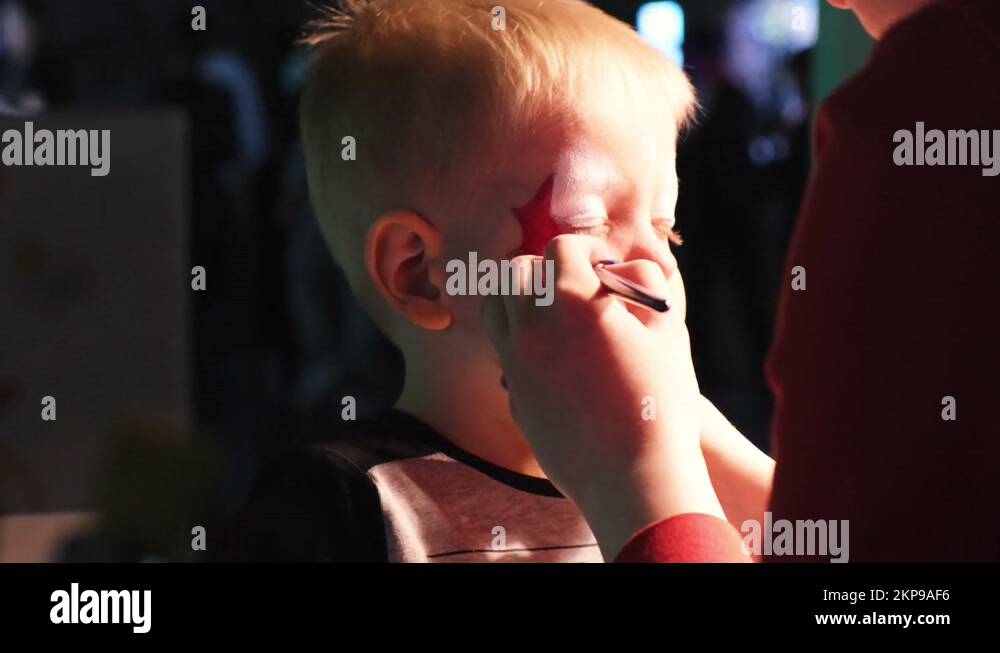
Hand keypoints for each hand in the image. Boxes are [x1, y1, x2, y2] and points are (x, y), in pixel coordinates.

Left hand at [483, 235, 723, 558]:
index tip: (605, 265)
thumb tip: (624, 268)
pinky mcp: (514, 394)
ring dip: (522, 298)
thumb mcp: (668, 332)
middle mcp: (533, 325)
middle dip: (548, 268)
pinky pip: (504, 349)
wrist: (635, 477)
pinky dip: (521, 339)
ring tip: (554, 313)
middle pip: (518, 271)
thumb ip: (645, 285)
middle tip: (577, 285)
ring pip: (497, 307)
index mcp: (573, 300)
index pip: (562, 247)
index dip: (588, 249)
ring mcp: (516, 362)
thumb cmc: (661, 402)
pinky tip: (555, 356)